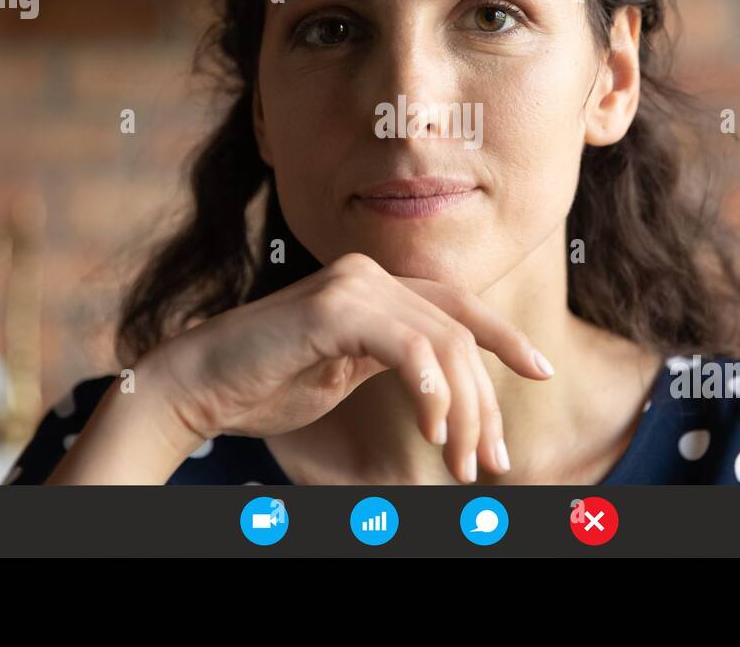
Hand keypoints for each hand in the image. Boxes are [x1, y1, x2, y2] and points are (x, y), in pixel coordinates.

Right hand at [146, 252, 553, 482]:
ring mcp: (351, 285)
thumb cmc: (267, 386)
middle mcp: (370, 275)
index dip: (506, 336)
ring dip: (464, 411)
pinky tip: (434, 429)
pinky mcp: (333, 309)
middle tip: (494, 461)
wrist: (196, 386)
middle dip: (486, 401)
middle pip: (459, 332)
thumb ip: (398, 364)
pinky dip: (431, 391)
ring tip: (462, 463)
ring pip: (443, 343)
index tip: (543, 370)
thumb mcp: (348, 373)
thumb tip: (453, 396)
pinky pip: (407, 347)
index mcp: (377, 287)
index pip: (459, 306)